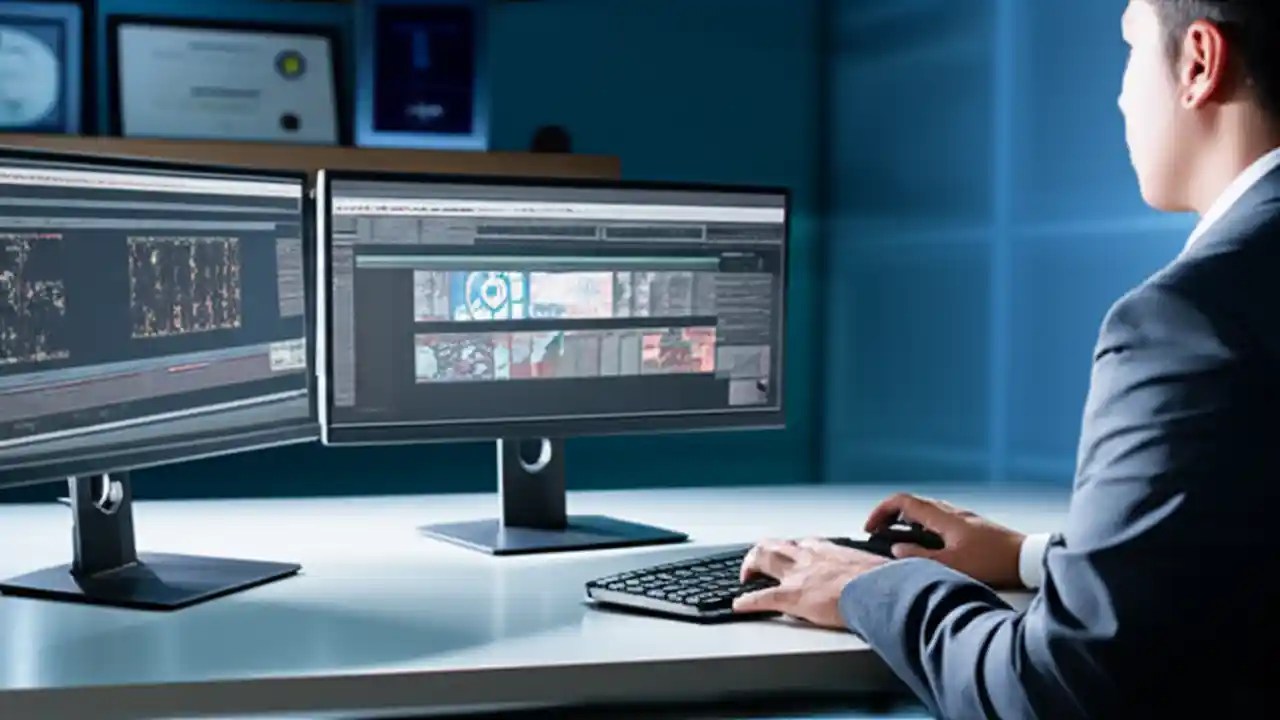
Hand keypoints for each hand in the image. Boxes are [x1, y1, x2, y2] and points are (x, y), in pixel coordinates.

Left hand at [732, 537, 888, 628]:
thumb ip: (875, 568)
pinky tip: (738, 604)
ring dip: (750, 566)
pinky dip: (747, 601)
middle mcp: (810, 557)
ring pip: (763, 559)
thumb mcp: (880, 566)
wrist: (881, 590)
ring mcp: (798, 575)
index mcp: (831, 551)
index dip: (794, 548)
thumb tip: (893, 573)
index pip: (805, 543)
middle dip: (763, 551)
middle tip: (758, 561)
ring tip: (745, 576)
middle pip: (777, 545)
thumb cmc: (885, 580)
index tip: (792, 551)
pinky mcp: (792, 596)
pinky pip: (761, 597)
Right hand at [865, 493, 1025, 588]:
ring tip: (897, 539)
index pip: (902, 502)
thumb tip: (896, 551)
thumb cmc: (992, 561)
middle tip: (878, 533)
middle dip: (889, 515)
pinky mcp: (971, 526)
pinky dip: (921, 525)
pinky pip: (937, 518)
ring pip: (925, 510)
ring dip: (906, 520)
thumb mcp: (951, 564)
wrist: (1027, 558)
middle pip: (912, 503)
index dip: (881, 511)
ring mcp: (962, 517)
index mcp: (943, 517)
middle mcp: (951, 512)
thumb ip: (920, 557)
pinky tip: (925, 543)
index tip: (870, 528)